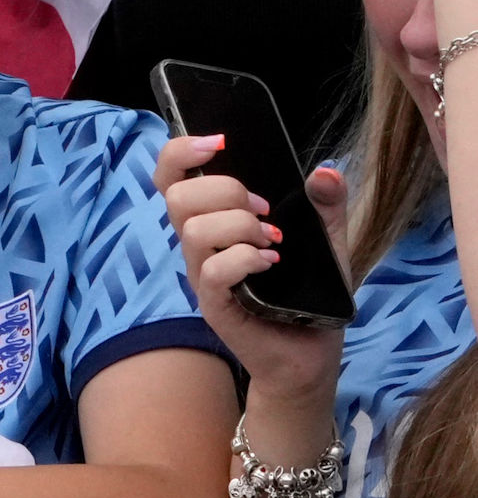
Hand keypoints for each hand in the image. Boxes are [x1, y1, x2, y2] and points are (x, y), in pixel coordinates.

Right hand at [156, 130, 354, 409]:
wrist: (311, 354)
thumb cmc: (309, 296)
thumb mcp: (326, 242)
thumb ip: (325, 205)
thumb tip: (325, 172)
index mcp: (213, 220)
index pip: (171, 176)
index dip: (181, 151)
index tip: (219, 142)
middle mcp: (199, 245)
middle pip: (177, 195)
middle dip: (226, 190)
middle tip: (266, 211)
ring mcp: (203, 275)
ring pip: (193, 230)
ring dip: (239, 225)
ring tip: (273, 242)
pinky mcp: (215, 305)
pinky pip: (215, 271)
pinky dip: (245, 259)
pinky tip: (272, 264)